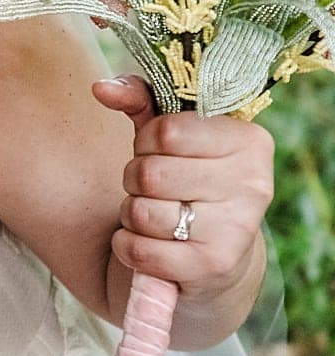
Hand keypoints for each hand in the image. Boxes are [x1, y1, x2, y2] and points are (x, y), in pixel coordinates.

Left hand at [93, 75, 273, 295]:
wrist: (214, 260)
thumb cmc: (185, 178)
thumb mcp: (168, 134)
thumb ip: (139, 99)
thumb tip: (102, 89)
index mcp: (249, 141)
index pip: (165, 131)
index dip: (145, 142)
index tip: (158, 151)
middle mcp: (253, 184)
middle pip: (149, 173)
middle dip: (134, 180)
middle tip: (153, 189)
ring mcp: (237, 229)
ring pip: (142, 212)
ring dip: (131, 215)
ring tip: (155, 216)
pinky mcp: (213, 267)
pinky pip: (140, 251)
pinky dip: (128, 247)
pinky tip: (149, 244)